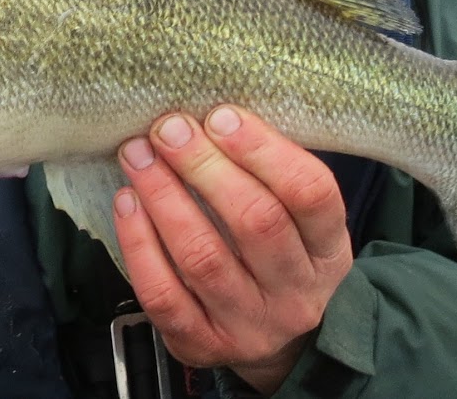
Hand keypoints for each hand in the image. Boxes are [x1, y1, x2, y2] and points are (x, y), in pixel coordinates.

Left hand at [113, 106, 351, 395]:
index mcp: (328, 250)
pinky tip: (127, 202)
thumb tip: (209, 111)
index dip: (264, 150)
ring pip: (203, 258)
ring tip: (137, 155)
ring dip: (164, 197)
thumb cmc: (279, 253)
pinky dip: (139, 244)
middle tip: (167, 128)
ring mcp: (249, 325)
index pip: (310, 195)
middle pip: (255, 223)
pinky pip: (164, 294)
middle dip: (204, 166)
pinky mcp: (201, 345)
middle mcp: (296, 293)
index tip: (220, 115)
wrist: (278, 341)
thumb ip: (266, 170)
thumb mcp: (298, 219)